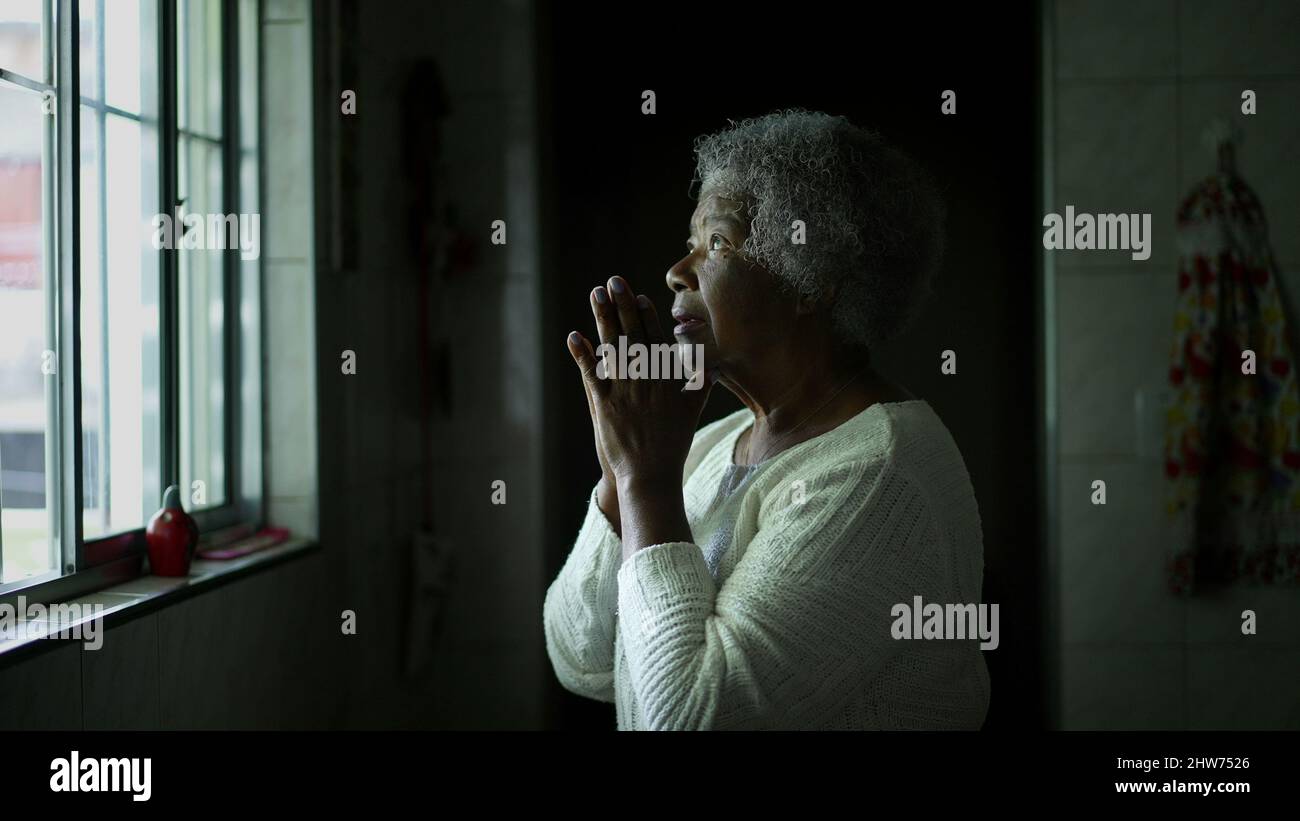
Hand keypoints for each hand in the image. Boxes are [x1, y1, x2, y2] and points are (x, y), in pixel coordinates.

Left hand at [566, 276, 713, 492]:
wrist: (652, 472)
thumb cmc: (674, 442)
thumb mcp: (694, 409)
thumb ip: (701, 383)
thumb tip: (712, 366)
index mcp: (666, 376)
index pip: (655, 338)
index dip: (645, 314)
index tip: (638, 295)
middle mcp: (646, 377)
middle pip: (632, 332)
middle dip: (622, 304)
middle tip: (614, 280)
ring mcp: (624, 388)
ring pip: (611, 345)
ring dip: (602, 318)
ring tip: (596, 294)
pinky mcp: (604, 402)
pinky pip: (591, 372)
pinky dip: (582, 354)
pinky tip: (574, 336)